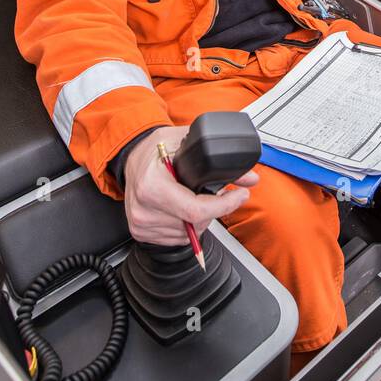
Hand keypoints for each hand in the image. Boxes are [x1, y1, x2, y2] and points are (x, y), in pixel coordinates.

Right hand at [121, 125, 258, 244]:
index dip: (224, 205)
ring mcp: (141, 223)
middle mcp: (144, 208)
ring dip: (199, 218)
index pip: (196, 209)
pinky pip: (176, 238)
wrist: (131, 156)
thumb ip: (220, 159)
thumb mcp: (187, 143)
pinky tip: (182, 208)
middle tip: (214, 193)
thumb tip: (249, 179)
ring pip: (188, 233)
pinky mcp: (141, 232)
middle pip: (195, 222)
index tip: (239, 196)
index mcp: (152, 186)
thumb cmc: (154, 148)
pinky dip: (186, 226)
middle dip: (213, 209)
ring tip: (194, 197)